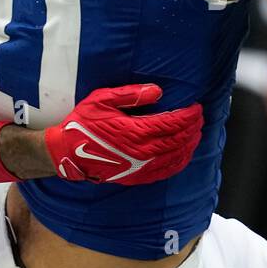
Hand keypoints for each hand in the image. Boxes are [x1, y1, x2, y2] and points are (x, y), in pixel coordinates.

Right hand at [43, 84, 203, 184]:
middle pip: (178, 139)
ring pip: (176, 156)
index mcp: (135, 131)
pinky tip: (184, 153)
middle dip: (193, 127)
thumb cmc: (84, 123)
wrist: (67, 153)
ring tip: (196, 132)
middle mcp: (141, 151)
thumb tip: (157, 91)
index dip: (188, 115)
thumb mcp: (102, 100)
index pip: (173, 123)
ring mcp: (140, 167)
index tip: (196, 107)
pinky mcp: (137, 176)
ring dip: (190, 143)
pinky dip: (180, 161)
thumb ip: (131, 95)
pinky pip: (166, 171)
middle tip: (199, 117)